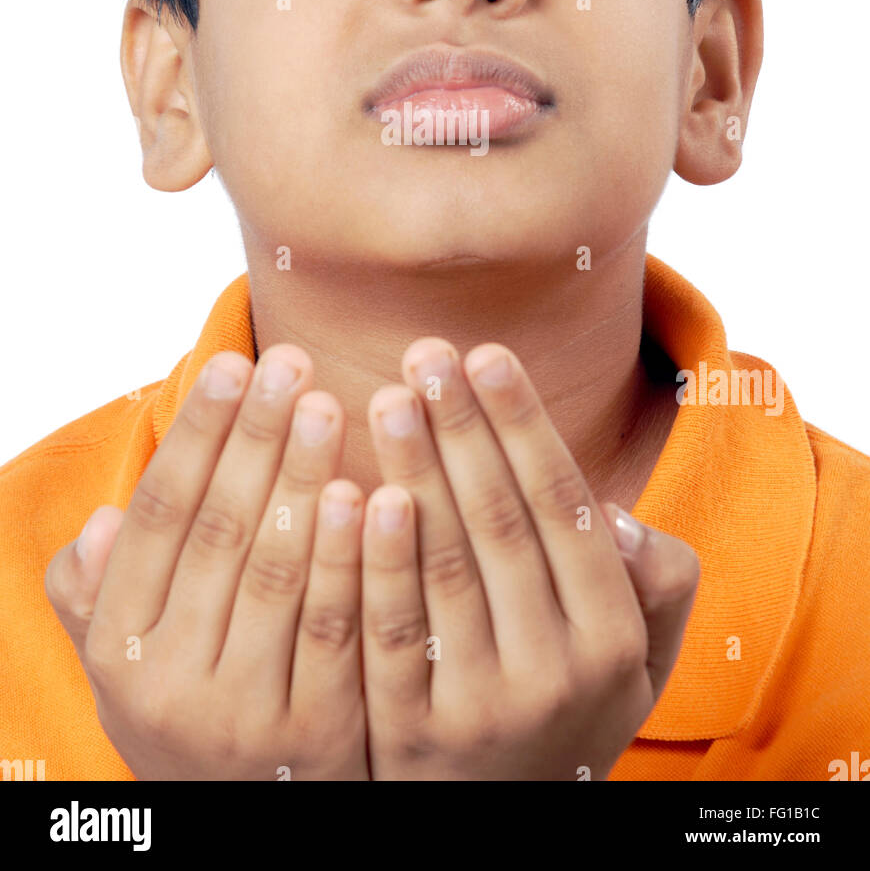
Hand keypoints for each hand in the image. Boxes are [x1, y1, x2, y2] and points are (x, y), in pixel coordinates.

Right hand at [45, 348, 368, 779]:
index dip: (198, 435)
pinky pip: (337, 632)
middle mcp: (170, 682)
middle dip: (257, 438)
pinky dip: (353, 560)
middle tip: (293, 363)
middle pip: (219, 533)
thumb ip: (101, 596)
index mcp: (119, 648)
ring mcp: (245, 714)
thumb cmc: (189, 713)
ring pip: (277, 576)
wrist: (248, 827)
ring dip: (304, 482)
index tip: (234, 363)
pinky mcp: (317, 737)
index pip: (160, 518)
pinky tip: (372, 494)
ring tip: (330, 406)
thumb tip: (103, 523)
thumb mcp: (123, 667)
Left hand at [359, 338, 699, 780]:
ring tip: (389, 396)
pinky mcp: (410, 734)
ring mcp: (480, 706)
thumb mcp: (644, 661)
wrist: (502, 824)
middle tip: (427, 353)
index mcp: (613, 639)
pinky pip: (390, 631)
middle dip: (462, 428)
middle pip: (499, 523)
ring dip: (414, 470)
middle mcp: (553, 672)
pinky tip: (354, 492)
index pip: (562, 507)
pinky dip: (373, 560)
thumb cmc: (572, 710)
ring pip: (443, 565)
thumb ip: (656, 582)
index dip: (523, 425)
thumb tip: (610, 508)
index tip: (488, 353)